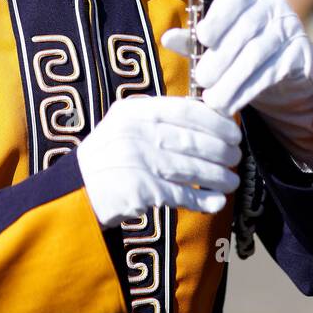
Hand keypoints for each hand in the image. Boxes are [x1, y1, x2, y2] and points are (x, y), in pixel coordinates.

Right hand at [76, 94, 241, 227]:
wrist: (75, 192)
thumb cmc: (111, 158)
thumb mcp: (127, 127)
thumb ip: (160, 120)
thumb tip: (212, 118)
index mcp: (134, 111)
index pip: (186, 109)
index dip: (216, 121)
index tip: (234, 132)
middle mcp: (134, 132)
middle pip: (192, 140)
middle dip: (222, 151)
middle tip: (236, 159)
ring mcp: (136, 161)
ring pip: (191, 169)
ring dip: (218, 177)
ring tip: (231, 182)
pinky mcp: (139, 190)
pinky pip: (181, 195)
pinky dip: (202, 200)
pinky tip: (215, 203)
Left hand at [161, 0, 312, 165]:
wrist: (284, 71)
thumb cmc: (240, 50)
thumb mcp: (216, 43)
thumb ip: (193, 40)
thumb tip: (166, 38)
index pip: (233, 0)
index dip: (218, 17)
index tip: (202, 37)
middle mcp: (271, 8)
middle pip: (245, 30)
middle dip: (221, 57)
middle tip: (201, 79)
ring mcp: (289, 30)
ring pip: (258, 54)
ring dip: (233, 79)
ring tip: (213, 100)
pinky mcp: (301, 55)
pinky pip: (274, 72)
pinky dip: (250, 90)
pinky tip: (234, 103)